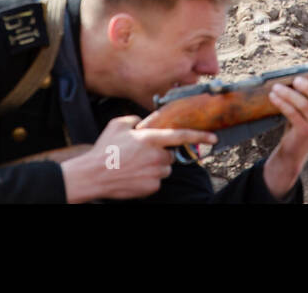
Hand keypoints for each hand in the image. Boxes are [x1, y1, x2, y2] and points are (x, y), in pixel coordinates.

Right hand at [60, 115, 215, 202]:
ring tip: (134, 165)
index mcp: (151, 138)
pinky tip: (134, 175)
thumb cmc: (105, 150)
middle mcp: (157, 156)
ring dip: (155, 166)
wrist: (94, 175)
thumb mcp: (118, 125)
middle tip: (141, 154)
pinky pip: (157, 181)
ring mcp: (155, 173)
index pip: (181, 135)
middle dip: (160, 153)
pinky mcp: (152, 187)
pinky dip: (149, 178)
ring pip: (164, 168)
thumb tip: (142, 122)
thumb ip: (135, 120)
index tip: (213, 137)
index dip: (200, 136)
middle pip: (170, 154)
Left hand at [262, 77, 307, 198]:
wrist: (293, 151)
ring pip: (305, 105)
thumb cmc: (301, 123)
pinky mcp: (306, 133)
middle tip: (297, 79)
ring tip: (276, 88)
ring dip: (289, 94)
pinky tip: (273, 97)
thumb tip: (299, 75)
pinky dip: (282, 103)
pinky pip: (293, 114)